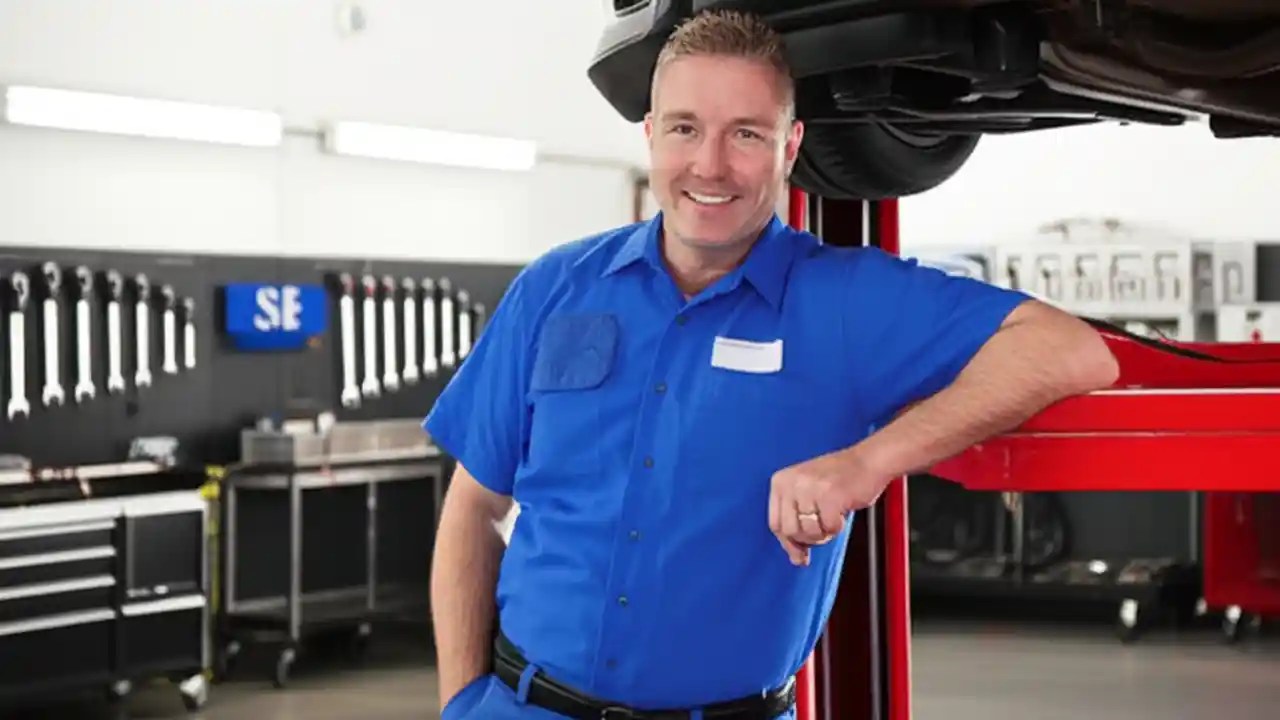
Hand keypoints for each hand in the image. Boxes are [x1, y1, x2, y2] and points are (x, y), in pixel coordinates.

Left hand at [768, 448, 892, 565]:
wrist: (867, 461)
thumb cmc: (839, 479)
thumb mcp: (807, 495)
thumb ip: (797, 523)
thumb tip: (796, 559)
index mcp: (781, 481)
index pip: (775, 524)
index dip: (789, 542)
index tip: (800, 552)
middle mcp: (791, 483)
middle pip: (790, 531)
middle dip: (808, 538)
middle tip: (823, 529)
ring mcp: (809, 489)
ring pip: (808, 532)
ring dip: (824, 532)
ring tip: (833, 517)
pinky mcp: (829, 496)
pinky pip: (829, 527)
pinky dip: (838, 526)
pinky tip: (842, 512)